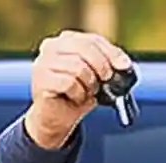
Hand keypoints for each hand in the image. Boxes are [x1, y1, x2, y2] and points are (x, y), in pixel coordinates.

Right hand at [25, 30, 132, 149]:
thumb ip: (107, 66)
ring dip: (89, 84)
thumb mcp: (96, 77)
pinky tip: (75, 98)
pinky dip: (78, 94)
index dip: (111, 52)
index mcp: (66, 41)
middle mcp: (51, 47)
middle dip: (102, 66)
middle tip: (106, 81)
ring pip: (78, 67)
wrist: (57, 119)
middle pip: (85, 49)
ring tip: (86, 92)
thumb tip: (123, 64)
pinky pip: (69, 82)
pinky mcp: (41, 79)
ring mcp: (44, 62)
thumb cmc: (76, 95)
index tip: (123, 66)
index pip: (92, 39)